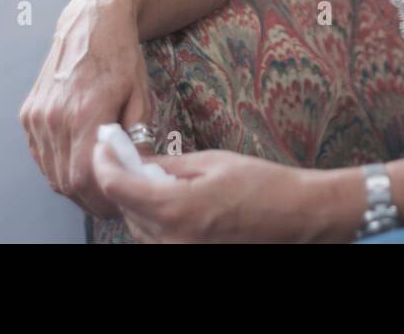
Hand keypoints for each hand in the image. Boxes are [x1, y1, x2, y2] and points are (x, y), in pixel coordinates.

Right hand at [19, 0, 153, 219]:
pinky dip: (57, 167)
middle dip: (90, 198)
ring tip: (97, 184)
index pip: (84, 177)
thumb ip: (136, 137)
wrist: (92, 20)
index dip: (101, 199)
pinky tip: (77, 163)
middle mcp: (54, 116)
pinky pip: (41, 155)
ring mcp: (37, 115)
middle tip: (112, 201)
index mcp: (85, 112)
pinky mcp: (28, 113)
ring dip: (73, 186)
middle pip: (66, 181)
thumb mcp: (141, 95)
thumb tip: (137, 171)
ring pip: (51, 172)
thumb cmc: (122, 55)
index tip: (119, 203)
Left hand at [92, 145, 354, 243]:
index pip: (117, 187)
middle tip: (127, 155)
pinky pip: (157, 241)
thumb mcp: (211, 162)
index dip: (105, 162)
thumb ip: (167, 164)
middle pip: (124, 209)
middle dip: (122, 180)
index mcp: (176, 208)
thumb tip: (135, 159)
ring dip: (137, 202)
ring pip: (138, 229)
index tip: (105, 146)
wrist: (298, 217)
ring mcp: (180, 255)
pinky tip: (170, 201)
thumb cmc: (263, 186)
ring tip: (153, 177)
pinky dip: (154, 220)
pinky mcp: (190, 259)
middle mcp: (172, 240)